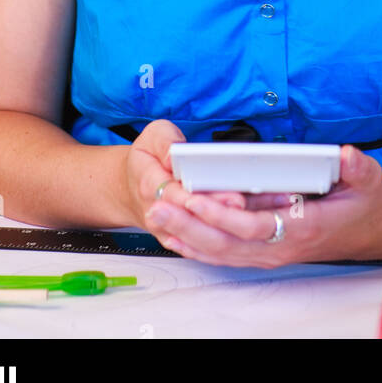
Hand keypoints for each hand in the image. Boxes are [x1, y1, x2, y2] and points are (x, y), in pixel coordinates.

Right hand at [124, 120, 246, 230]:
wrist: (130, 189)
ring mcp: (171, 230)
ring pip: (200, 237)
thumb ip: (165, 141)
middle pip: (191, 218)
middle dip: (217, 210)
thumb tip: (175, 154)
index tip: (215, 191)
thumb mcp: (151, 137)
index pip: (175, 194)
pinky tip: (248, 227)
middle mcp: (160, 213)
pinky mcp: (183, 240)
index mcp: (150, 185)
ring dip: (227, 227)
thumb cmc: (145, 161)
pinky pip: (205, 245)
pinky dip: (228, 238)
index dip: (197, 195)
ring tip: (251, 212)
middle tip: (240, 200)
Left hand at [143, 145, 381, 266]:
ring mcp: (273, 252)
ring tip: (156, 217)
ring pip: (222, 252)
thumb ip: (357, 167)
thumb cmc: (366, 204)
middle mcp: (282, 245)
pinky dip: (198, 247)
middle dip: (189, 226)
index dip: (221, 215)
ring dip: (187, 237)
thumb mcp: (369, 179)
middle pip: (227, 244)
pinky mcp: (266, 251)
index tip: (195, 199)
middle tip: (158, 205)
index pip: (253, 226)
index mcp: (303, 226)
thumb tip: (346, 156)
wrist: (375, 230)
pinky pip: (226, 254)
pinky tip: (175, 236)